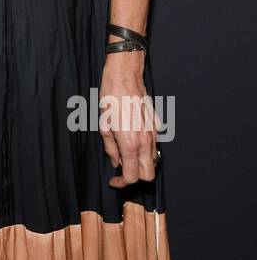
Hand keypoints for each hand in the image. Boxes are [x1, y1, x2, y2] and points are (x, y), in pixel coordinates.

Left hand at [98, 53, 158, 187]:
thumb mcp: (103, 126)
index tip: (113, 180)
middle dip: (135, 177)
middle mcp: (145, 142)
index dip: (122, 183)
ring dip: (141, 163)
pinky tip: (132, 141)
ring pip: (153, 161)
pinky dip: (145, 150)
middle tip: (122, 171)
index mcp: (130, 144)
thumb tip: (116, 162)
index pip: (133, 177)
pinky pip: (154, 146)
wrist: (124, 77)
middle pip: (149, 175)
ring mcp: (153, 133)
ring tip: (125, 154)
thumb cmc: (110, 99)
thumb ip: (110, 148)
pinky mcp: (156, 125)